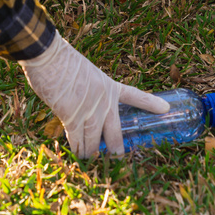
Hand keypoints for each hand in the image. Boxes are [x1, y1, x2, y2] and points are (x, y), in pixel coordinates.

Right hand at [19, 31, 169, 156]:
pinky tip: (77, 153)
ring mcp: (89, 111)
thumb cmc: (62, 60)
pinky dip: (76, 148)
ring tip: (90, 158)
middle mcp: (104, 101)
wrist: (49, 57)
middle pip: (115, 133)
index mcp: (109, 85)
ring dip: (91, 152)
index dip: (151, 103)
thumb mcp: (85, 71)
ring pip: (94, 142)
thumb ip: (90, 90)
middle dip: (116, 148)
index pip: (135, 95)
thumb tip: (82, 102)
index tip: (166, 109)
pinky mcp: (72, 117)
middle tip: (117, 157)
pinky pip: (77, 140)